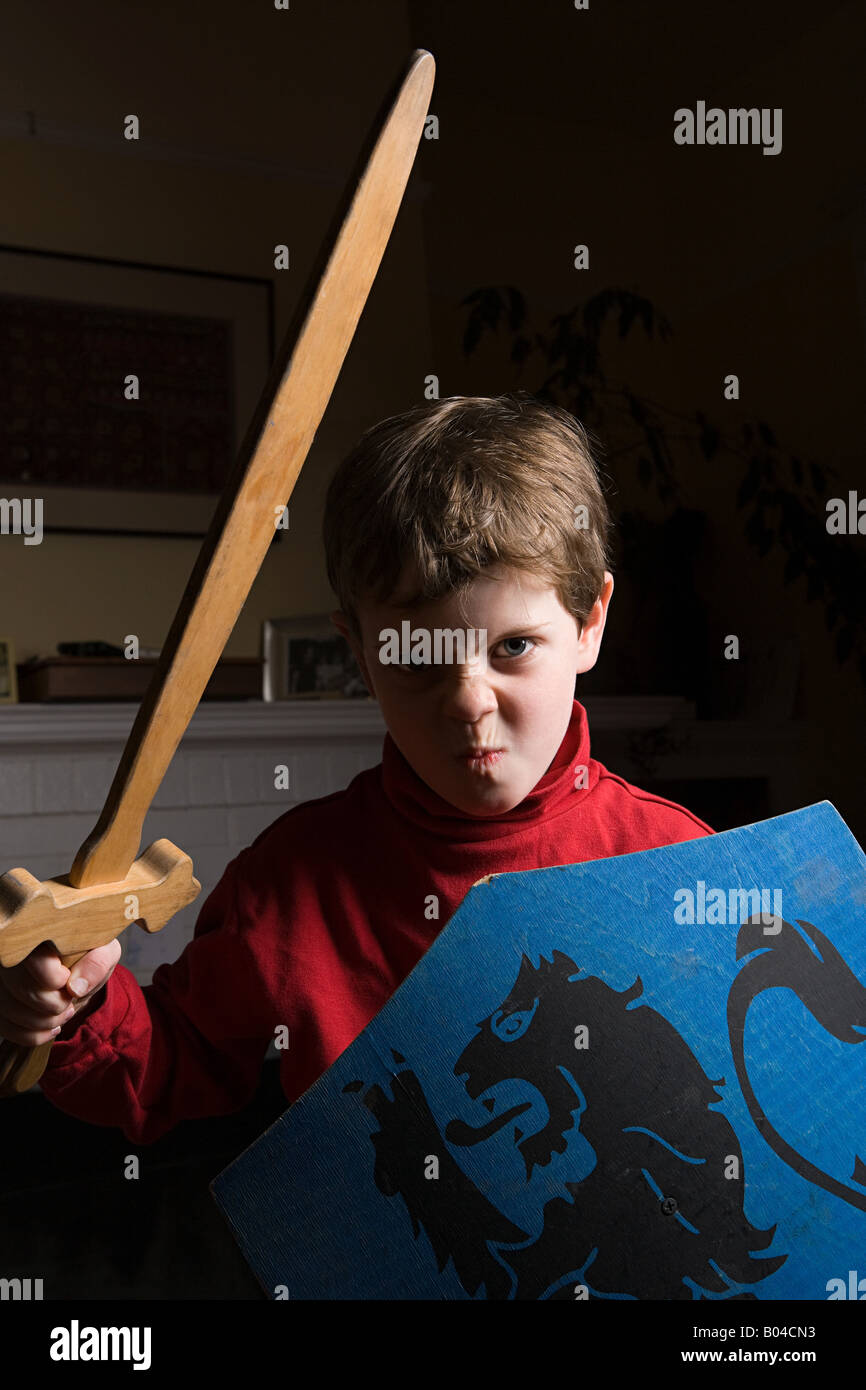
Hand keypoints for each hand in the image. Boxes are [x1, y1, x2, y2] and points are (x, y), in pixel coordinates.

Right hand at [0, 939, 121, 1045]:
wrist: (77, 964)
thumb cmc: (89, 952)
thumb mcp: (104, 951)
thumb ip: (97, 963)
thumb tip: (75, 987)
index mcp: (40, 932)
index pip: (35, 959)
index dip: (54, 978)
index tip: (68, 979)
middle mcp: (13, 953)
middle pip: (22, 989)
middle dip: (53, 1005)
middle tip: (70, 1001)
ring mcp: (2, 978)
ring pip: (11, 1009)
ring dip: (44, 1022)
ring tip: (63, 1013)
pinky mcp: (0, 999)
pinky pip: (6, 1027)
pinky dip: (32, 1035)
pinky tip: (51, 1026)